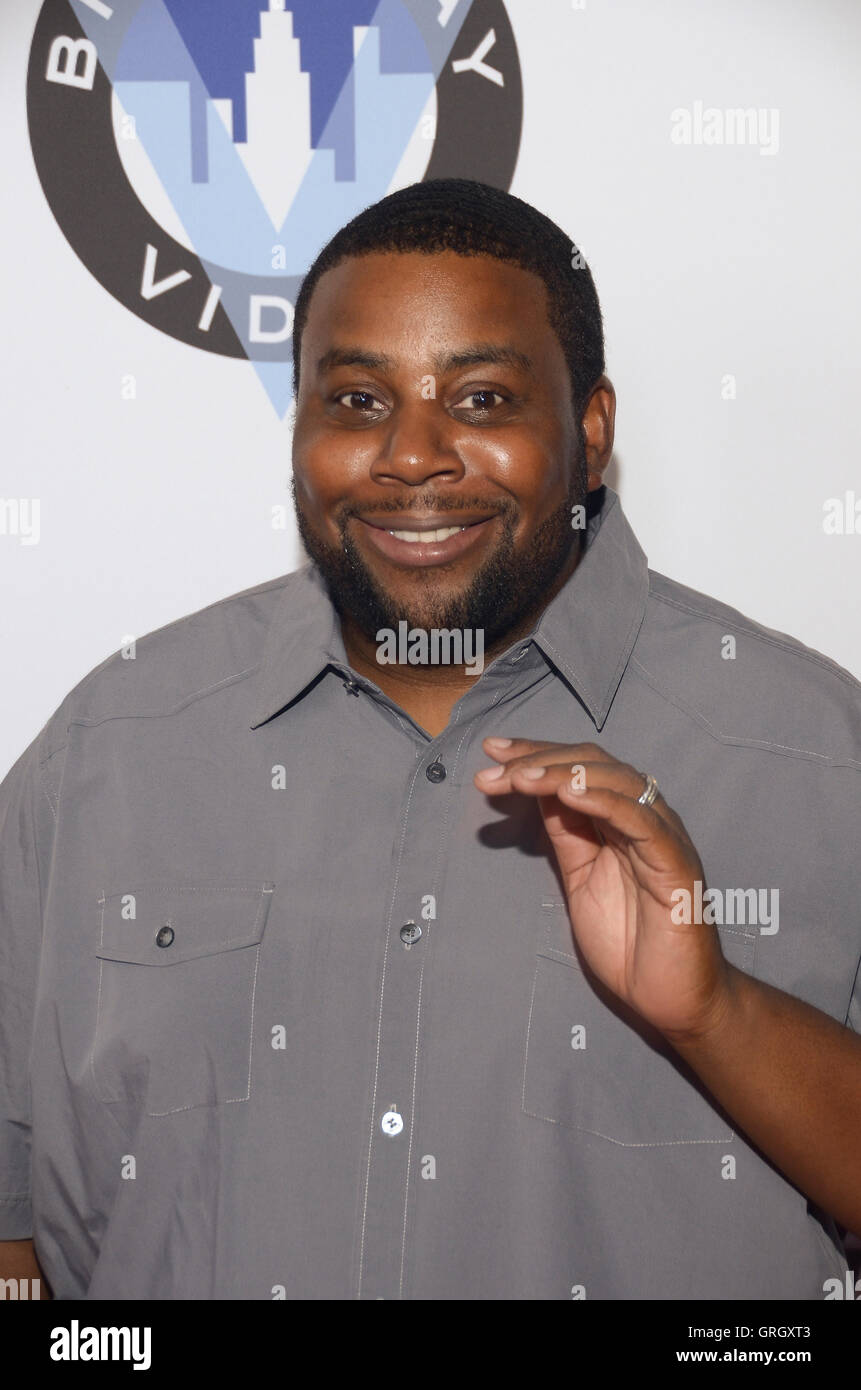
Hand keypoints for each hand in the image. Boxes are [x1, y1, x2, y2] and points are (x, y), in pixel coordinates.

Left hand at [474, 737, 732, 1040]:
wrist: (672, 998)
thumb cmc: (630, 942)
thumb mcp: (581, 879)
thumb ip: (566, 835)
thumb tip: (537, 791)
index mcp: (621, 821)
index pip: (579, 768)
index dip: (536, 754)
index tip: (492, 750)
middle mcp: (645, 819)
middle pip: (595, 764)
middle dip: (540, 760)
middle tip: (494, 767)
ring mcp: (663, 838)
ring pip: (618, 782)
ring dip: (565, 773)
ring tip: (522, 776)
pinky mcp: (675, 865)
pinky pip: (641, 821)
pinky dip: (604, 801)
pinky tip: (568, 793)